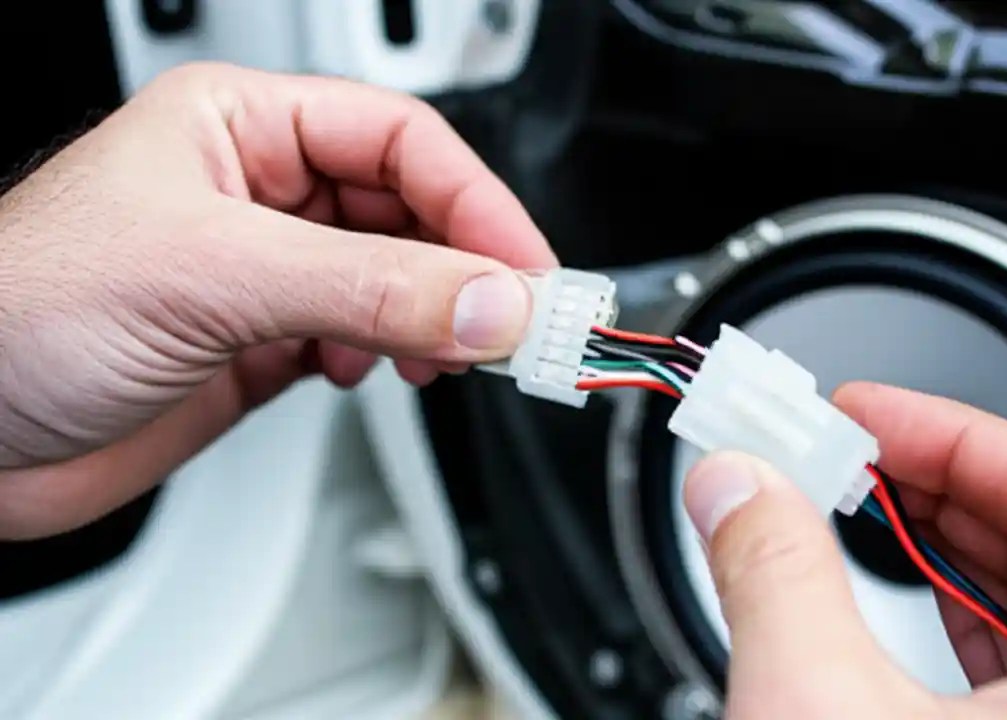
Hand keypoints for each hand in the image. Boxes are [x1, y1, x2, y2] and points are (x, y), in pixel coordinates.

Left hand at [0, 62, 554, 537]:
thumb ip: (370, 288)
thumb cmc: (14, 311)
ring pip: (397, 278)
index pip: (400, 142)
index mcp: (241, 127)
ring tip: (448, 354)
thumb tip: (490, 299)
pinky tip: (372, 370)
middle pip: (410, 211)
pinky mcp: (265, 342)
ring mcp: (266, 272)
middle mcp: (260, 193)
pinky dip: (392, 356)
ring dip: (435, 317)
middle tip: (515, 324)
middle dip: (465, 268)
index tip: (525, 270)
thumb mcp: (215, 276)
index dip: (474, 202)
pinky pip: (367, 335)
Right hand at [683, 383, 1006, 718]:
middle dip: (962, 484)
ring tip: (876, 513)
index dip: (960, 437)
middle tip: (866, 456)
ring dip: (971, 550)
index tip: (869, 416)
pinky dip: (990, 626)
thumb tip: (734, 486)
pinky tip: (919, 604)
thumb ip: (771, 578)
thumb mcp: (819, 715)